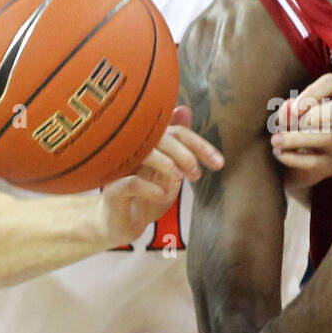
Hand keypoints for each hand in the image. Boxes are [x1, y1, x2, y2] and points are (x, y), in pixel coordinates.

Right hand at [101, 105, 223, 245]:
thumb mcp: (168, 169)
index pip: (176, 132)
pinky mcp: (112, 190)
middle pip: (160, 137)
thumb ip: (177, 144)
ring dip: (168, 164)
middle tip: (197, 175)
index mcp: (146, 142)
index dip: (200, 145)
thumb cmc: (144, 194)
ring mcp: (119, 168)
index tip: (219, 164)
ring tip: (180, 179)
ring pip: (145, 153)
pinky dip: (151, 188)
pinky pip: (131, 182)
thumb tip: (184, 109)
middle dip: (186, 154)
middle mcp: (131, 149)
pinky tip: (162, 195)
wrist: (120, 224)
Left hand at [272, 72, 331, 196]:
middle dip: (314, 114)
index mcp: (329, 100)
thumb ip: (286, 113)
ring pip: (328, 137)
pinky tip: (279, 154)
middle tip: (290, 123)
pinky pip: (315, 161)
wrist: (288, 171)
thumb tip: (289, 107)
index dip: (313, 92)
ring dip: (296, 138)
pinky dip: (292, 157)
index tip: (293, 108)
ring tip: (275, 140)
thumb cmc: (288, 134)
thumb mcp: (284, 120)